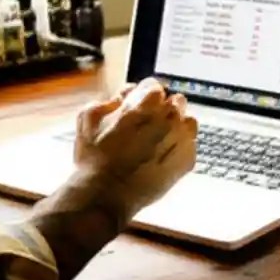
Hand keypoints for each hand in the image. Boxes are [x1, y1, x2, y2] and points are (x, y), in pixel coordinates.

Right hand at [70, 78, 197, 222]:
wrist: (107, 193)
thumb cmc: (95, 157)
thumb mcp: (88, 118)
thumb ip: (109, 100)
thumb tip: (124, 97)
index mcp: (147, 102)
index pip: (154, 86)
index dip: (143, 95)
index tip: (137, 106)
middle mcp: (170, 116)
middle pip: (174, 102)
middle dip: (161, 110)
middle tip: (146, 125)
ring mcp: (182, 138)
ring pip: (187, 122)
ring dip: (176, 126)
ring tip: (158, 141)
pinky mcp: (188, 160)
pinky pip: (190, 145)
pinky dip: (180, 147)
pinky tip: (162, 157)